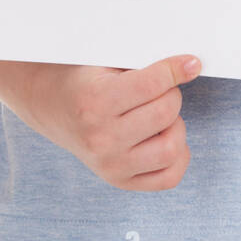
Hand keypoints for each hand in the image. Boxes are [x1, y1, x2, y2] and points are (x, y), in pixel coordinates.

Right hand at [25, 54, 201, 191]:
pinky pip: (168, 177)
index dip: (178, 69)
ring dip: (176, 125)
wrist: (51, 105)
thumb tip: (188, 65)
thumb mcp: (104, 60)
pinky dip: (178, 156)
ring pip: (171, 147)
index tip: (190, 63)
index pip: (153, 84)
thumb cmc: (82, 78)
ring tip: (161, 113)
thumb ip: (142, 62)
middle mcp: (101, 138)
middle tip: (162, 87)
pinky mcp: (119, 180)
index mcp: (95, 102)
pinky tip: (166, 136)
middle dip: (172, 93)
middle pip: (166, 112)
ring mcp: (110, 164)